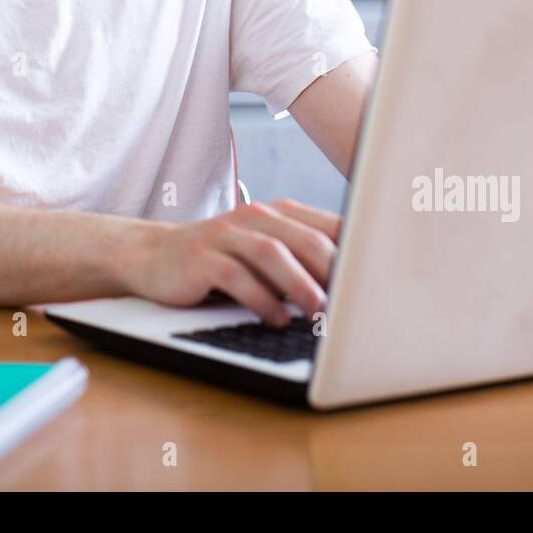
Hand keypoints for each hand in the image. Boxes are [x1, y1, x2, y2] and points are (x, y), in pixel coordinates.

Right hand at [124, 198, 340, 327]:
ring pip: (271, 253)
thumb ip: (302, 261)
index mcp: (278, 214)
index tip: (377, 279)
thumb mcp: (264, 254)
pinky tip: (276, 318)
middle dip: (332, 270)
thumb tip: (352, 290)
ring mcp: (225, 234)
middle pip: (303, 237)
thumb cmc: (222, 260)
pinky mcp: (201, 257)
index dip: (355, 250)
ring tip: (319, 312)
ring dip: (300, 285)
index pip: (327, 225)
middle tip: (353, 300)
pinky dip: (261, 299)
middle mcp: (254, 217)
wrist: (155, 256)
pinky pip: (236, 276)